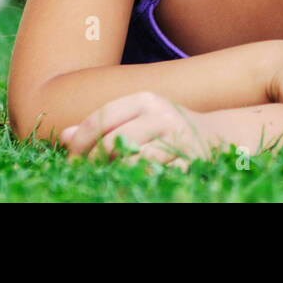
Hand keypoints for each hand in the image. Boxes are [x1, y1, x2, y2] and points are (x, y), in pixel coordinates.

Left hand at [59, 91, 216, 170]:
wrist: (220, 135)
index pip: (101, 118)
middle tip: (86, 173)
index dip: (80, 142)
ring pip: (130, 161)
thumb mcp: (138, 118)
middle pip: (112, 142)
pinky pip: (153, 176)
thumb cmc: (168, 128)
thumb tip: (63, 137)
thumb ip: (103, 124)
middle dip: (93, 162)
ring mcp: (177, 139)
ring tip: (107, 178)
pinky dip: (137, 181)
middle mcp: (161, 115)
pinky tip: (132, 181)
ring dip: (114, 174)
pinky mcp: (189, 162)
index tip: (71, 159)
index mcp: (146, 100)